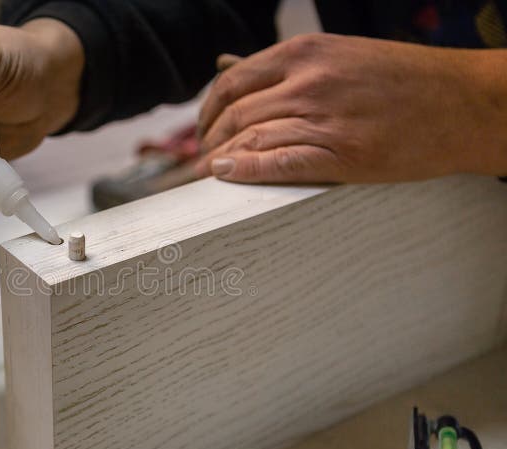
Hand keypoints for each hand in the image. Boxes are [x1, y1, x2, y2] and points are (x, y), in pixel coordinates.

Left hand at [195, 33, 506, 182]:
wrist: (464, 102)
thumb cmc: (402, 80)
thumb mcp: (339, 55)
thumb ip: (284, 68)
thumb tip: (226, 67)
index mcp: (305, 54)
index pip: (231, 82)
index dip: (207, 110)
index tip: (204, 129)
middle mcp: (309, 82)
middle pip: (235, 114)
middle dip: (210, 140)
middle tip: (203, 159)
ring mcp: (326, 117)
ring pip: (251, 139)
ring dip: (221, 159)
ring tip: (208, 176)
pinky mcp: (344, 153)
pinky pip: (280, 162)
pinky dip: (247, 170)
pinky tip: (227, 175)